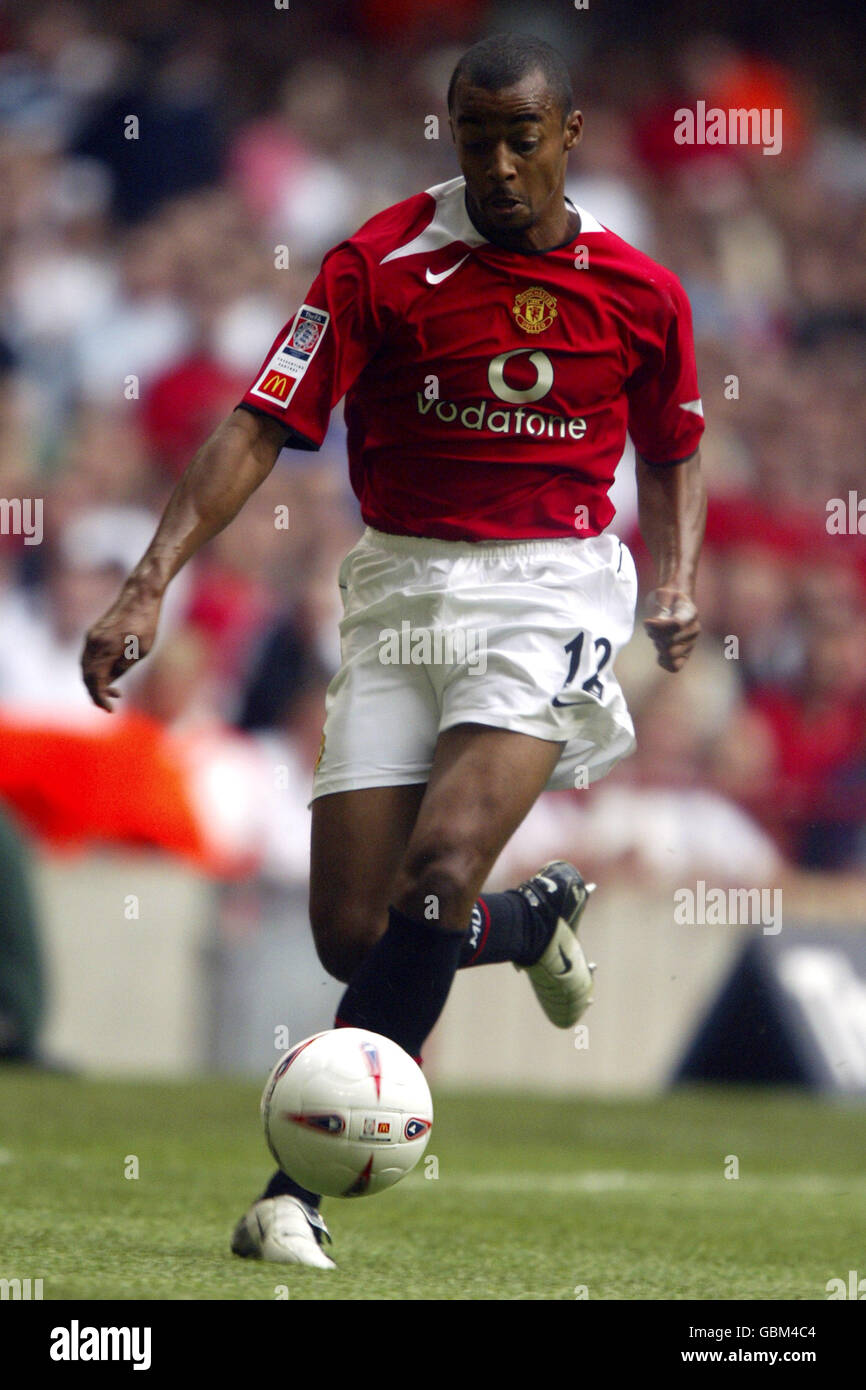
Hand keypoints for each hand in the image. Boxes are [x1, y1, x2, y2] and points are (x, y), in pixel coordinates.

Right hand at [81, 586, 161, 710]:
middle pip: (86, 676)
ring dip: (96, 682)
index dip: (100, 698)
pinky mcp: (94, 634)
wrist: (140, 596)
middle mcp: (93, 643)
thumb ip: (122, 667)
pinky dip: (96, 670)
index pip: (95, 681)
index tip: (110, 710)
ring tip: (114, 692)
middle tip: (110, 705)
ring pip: (86, 667)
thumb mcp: (141, 652)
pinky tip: (110, 675)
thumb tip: (109, 681)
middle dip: (96, 693)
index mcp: (104, 649)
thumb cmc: (146, 623)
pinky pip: (90, 658)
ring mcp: (92, 637)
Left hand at [643, 587, 699, 672]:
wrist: (676, 602)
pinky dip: (664, 660)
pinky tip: (660, 650)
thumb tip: (654, 624)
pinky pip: (674, 666)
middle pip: (670, 642)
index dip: (658, 626)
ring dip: (659, 646)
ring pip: (670, 655)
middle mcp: (694, 629)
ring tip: (658, 637)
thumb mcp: (661, 595)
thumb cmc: (667, 598)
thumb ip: (660, 608)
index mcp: (689, 612)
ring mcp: (691, 643)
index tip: (649, 621)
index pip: (676, 625)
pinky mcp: (686, 654)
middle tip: (652, 628)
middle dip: (655, 636)